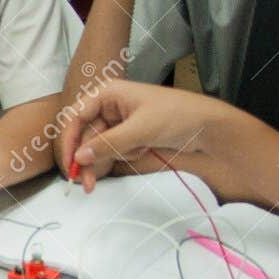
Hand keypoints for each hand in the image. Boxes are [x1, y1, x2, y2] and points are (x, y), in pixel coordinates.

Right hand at [61, 81, 218, 189]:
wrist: (208, 126)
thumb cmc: (176, 116)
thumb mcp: (140, 130)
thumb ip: (108, 144)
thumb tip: (80, 158)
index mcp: (108, 93)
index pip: (76, 117)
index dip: (69, 141)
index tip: (69, 164)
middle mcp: (110, 105)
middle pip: (86, 136)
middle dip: (88, 160)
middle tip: (86, 186)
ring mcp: (120, 121)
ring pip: (99, 147)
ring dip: (108, 160)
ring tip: (127, 161)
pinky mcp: (130, 135)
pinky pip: (115, 150)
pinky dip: (123, 156)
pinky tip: (143, 151)